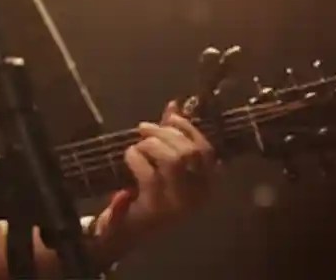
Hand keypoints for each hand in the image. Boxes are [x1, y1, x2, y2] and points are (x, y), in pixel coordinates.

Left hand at [93, 101, 218, 259]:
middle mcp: (198, 195)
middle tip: (144, 128)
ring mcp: (178, 203)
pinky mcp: (157, 207)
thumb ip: (171, 136)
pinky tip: (130, 158)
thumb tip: (174, 105)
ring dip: (152, 145)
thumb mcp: (164, 164)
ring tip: (139, 146)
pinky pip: (149, 172)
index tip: (171, 115)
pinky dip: (136, 157)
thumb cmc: (149, 193)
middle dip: (166, 133)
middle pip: (190, 152)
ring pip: (173, 160)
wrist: (129, 229)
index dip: (189, 129)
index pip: (207, 150)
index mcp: (206, 184)